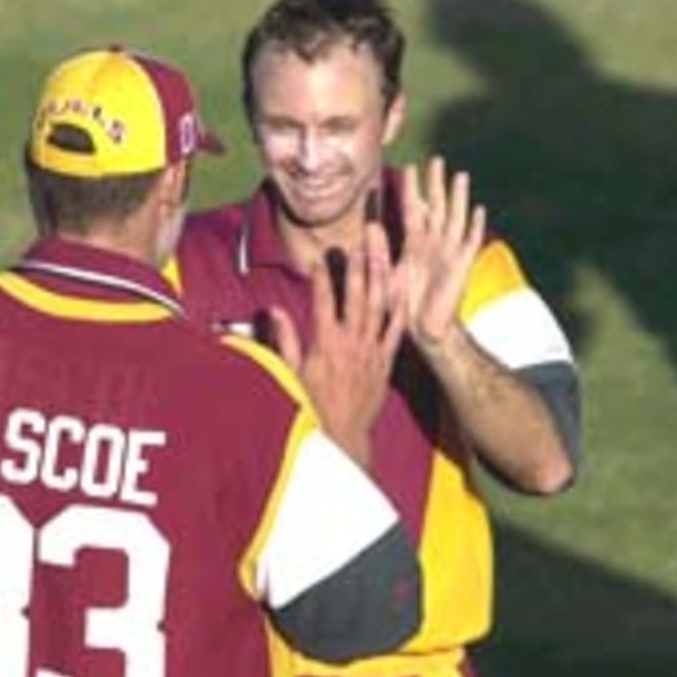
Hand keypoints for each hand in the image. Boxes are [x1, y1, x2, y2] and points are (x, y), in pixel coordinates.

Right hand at [270, 222, 405, 465]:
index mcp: (325, 344)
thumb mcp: (290, 373)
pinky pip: (395, 329)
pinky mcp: (385, 361)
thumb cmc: (313, 405)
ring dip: (380, 278)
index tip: (318, 259)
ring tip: (382, 253)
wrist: (343, 435)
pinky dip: (399, 307)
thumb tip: (274, 311)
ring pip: (378, 307)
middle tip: (360, 241)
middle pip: (356, 296)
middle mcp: (350, 343)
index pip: (322, 302)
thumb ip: (284, 339)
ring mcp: (371, 351)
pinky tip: (402, 287)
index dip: (320, 279)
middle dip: (357, 266)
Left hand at [397, 156, 486, 353]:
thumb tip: (369, 225)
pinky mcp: (463, 265)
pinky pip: (471, 242)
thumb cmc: (404, 303)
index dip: (411, 190)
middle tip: (436, 159)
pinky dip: (476, 226)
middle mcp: (433, 243)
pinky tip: (479, 210)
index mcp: (414, 244)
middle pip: (437, 207)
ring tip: (460, 176)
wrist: (424, 328)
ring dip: (458, 198)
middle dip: (436, 184)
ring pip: (455, 218)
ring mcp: (450, 252)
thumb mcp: (388, 273)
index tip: (408, 168)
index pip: (413, 210)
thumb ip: (379, 250)